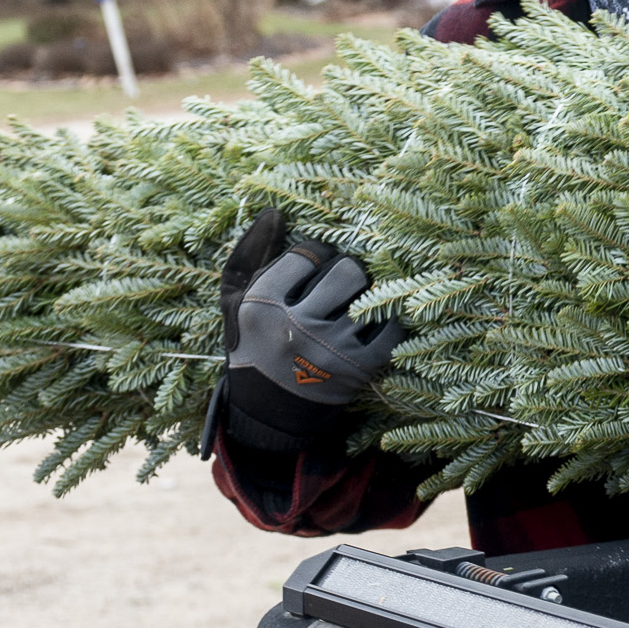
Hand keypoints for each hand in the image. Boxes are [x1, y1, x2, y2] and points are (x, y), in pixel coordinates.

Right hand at [204, 211, 407, 454]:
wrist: (268, 415)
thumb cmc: (252, 346)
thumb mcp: (236, 302)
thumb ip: (251, 253)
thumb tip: (275, 212)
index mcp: (261, 305)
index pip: (309, 253)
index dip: (316, 256)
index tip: (313, 268)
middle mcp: (296, 326)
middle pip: (348, 269)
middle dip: (348, 272)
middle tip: (341, 284)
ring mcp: (330, 349)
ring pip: (373, 296)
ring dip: (368, 296)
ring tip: (354, 305)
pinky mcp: (358, 371)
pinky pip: (392, 329)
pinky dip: (389, 321)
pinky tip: (375, 322)